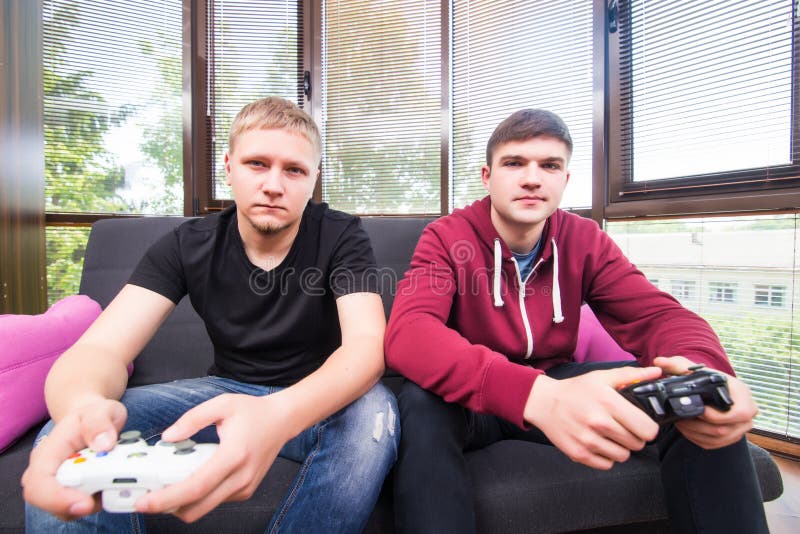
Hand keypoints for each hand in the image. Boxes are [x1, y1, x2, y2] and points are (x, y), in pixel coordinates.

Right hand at [21, 399, 126, 519]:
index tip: (85, 502)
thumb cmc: (93, 415)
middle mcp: (48, 472)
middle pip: (52, 502)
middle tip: (108, 493)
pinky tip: (114, 485)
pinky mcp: (75, 492)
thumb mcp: (101, 410)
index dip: (56, 498)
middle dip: (80, 504)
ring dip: (94, 503)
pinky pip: (84, 506)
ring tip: (115, 483)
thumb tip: (103, 444)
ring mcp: (60, 484)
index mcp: (48, 452)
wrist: (94, 418)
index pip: (39, 483)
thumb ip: (100, 422)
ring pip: (69, 508)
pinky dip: (101, 500)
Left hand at [134, 393, 294, 522]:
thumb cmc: (253, 411)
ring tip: (168, 483)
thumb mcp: (222, 404)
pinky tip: (191, 477)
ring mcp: (244, 488)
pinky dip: (197, 497)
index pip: (196, 487)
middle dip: (167, 508)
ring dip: (181, 502)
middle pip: (196, 508)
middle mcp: (240, 478)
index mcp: (233, 455)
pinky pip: (214, 501)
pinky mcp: (245, 491)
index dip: (166, 498)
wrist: (283, 420)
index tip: (144, 502)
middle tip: (146, 498)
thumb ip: (192, 418)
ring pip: (204, 508)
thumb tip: (167, 437)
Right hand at [524, 366, 661, 469]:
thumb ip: (631, 375)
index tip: (641, 423)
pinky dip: (606, 456)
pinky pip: (607, 464)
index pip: (647, 429)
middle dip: (634, 436)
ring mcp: (588, 441)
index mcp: (609, 403)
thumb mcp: (602, 377)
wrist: (544, 403)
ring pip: (623, 456)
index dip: (648, 427)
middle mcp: (599, 423)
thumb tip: (656, 373)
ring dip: (621, 447)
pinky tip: (598, 442)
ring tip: (610, 435)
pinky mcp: (579, 454)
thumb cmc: (576, 389)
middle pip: (637, 444)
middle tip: (623, 427)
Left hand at [653, 356, 757, 448]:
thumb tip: (659, 362)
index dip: (714, 415)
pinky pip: (713, 444)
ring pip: (717, 439)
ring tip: (680, 423)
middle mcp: (748, 413)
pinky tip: (687, 429)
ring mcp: (740, 428)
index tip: (697, 410)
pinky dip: (697, 438)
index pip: (738, 412)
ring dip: (695, 433)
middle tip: (681, 418)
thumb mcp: (693, 370)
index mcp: (743, 394)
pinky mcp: (730, 437)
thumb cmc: (706, 379)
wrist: (714, 389)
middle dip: (698, 426)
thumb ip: (676, 365)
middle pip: (723, 429)